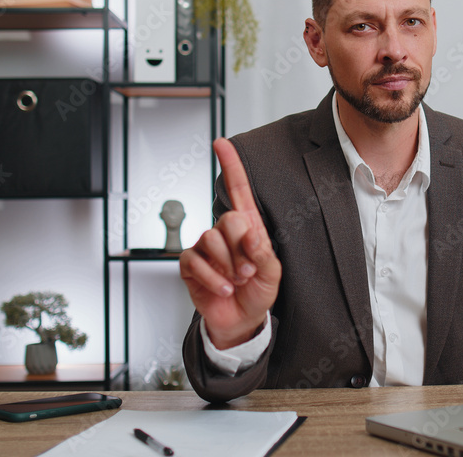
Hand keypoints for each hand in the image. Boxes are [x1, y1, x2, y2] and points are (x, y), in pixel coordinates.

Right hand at [179, 138, 280, 348]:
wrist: (241, 320)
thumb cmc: (258, 292)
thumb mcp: (272, 273)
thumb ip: (263, 252)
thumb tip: (250, 233)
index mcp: (249, 227)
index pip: (239, 190)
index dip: (231, 166)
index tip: (221, 143)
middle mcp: (225, 233)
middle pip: (229, 219)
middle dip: (241, 247)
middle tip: (247, 270)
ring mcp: (206, 248)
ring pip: (210, 239)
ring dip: (227, 265)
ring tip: (236, 280)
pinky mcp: (191, 265)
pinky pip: (195, 261)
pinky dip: (212, 278)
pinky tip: (223, 288)